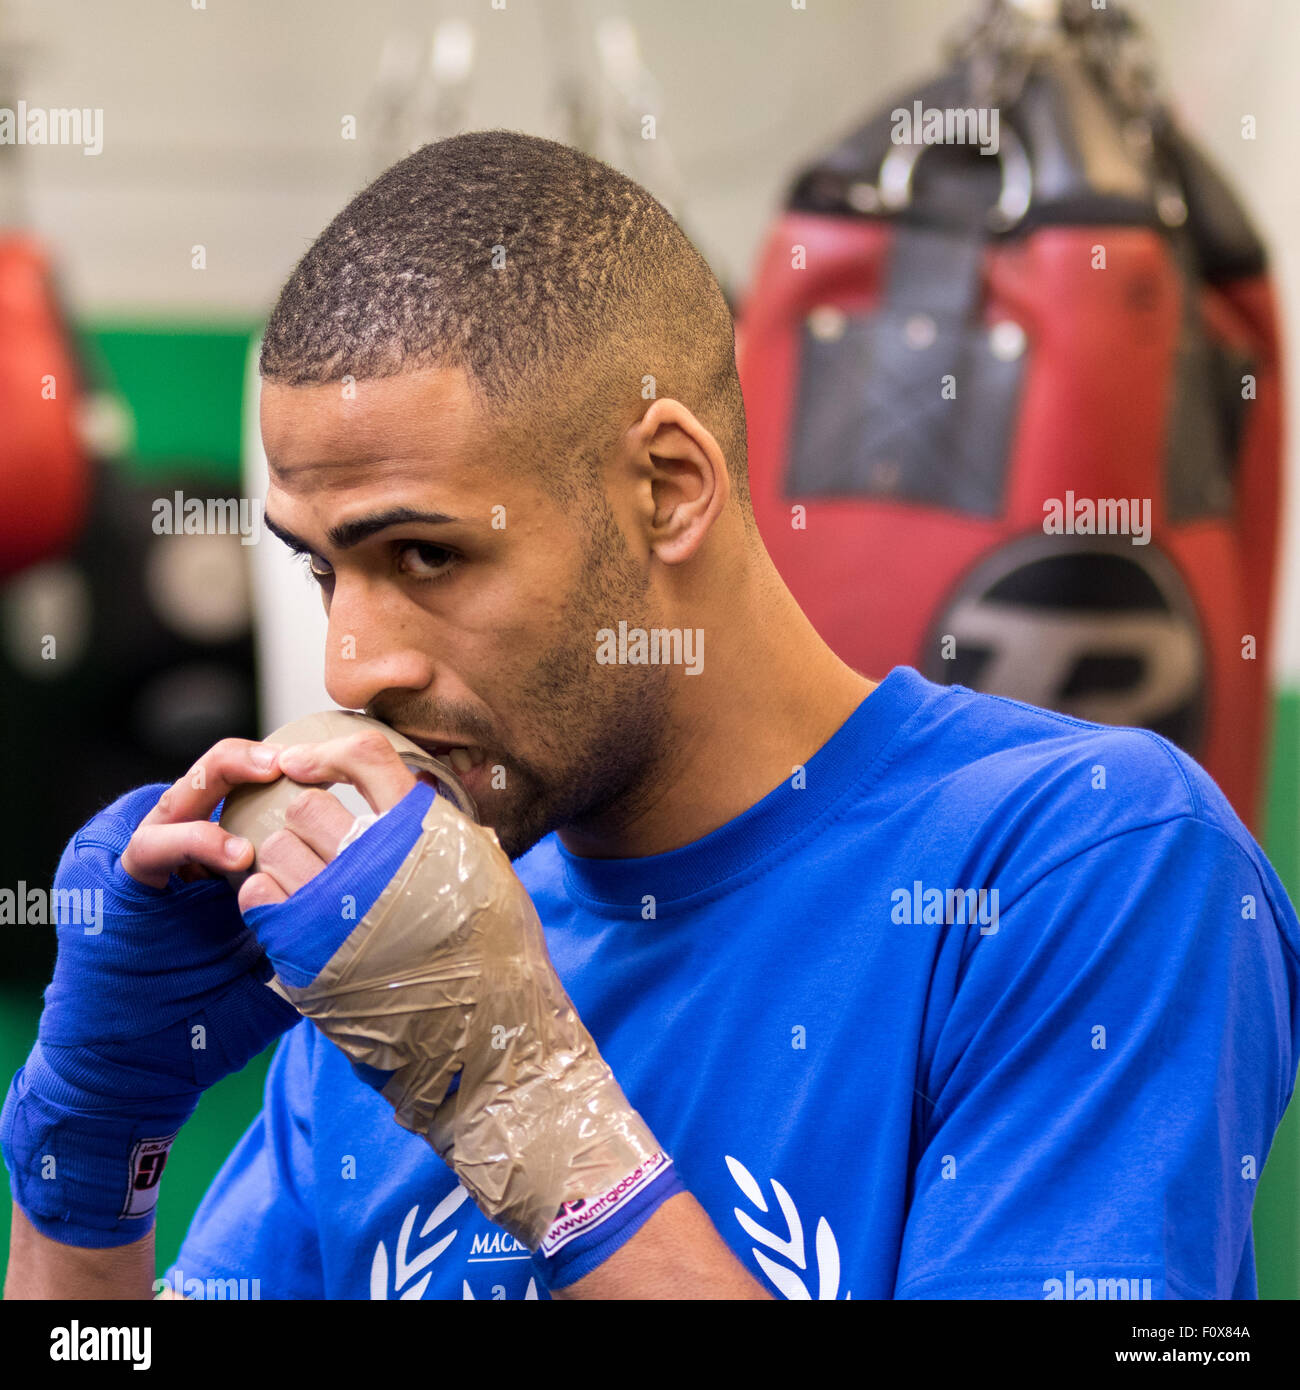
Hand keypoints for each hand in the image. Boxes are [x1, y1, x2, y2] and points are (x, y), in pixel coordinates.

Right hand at [0, 739, 302, 1248]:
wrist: (142, 1066)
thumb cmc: (214, 1019)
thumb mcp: (284, 964)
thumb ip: (315, 930)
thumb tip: (385, 917)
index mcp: (232, 862)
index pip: (262, 798)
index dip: (300, 776)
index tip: (345, 772)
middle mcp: (192, 853)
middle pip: (225, 777)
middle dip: (262, 757)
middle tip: (300, 755)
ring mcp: (155, 863)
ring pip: (185, 791)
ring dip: (226, 775)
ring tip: (271, 774)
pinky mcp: (121, 884)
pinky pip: (151, 845)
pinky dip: (193, 840)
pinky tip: (235, 853)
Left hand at [234, 735, 680, 1290]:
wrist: (485, 1040)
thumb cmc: (497, 955)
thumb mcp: (484, 870)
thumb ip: (439, 829)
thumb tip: (409, 793)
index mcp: (424, 831)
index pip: (365, 758)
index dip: (328, 753)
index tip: (303, 762)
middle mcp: (375, 860)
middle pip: (309, 808)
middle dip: (309, 823)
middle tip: (323, 852)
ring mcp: (337, 907)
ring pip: (275, 850)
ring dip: (285, 861)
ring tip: (309, 888)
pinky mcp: (306, 954)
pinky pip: (257, 898)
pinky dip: (264, 898)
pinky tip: (285, 914)